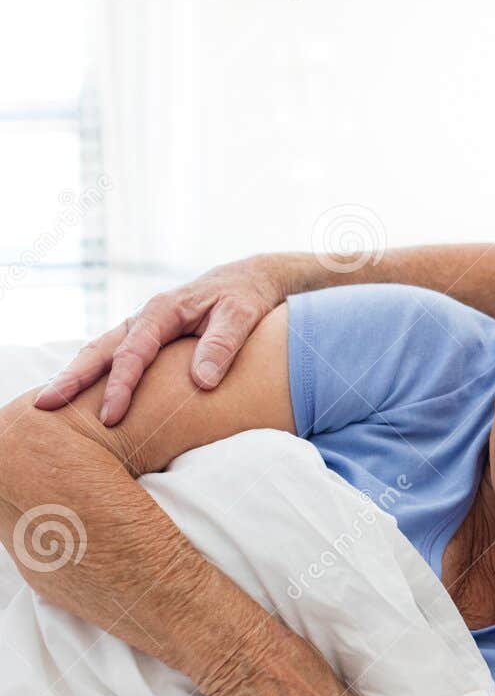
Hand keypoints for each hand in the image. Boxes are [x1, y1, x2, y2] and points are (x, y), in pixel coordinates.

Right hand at [33, 253, 307, 425]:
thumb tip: (202, 382)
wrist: (248, 279)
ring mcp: (142, 327)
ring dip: (75, 376)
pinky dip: (93, 372)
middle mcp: (145, 318)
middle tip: (45, 405)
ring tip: (48, 402)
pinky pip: (113, 354)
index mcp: (163, 311)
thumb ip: (222, 345)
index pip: (134, 353)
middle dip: (73, 379)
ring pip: (100, 351)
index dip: (121, 386)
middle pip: (101, 350)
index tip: (111, 416)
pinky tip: (81, 394)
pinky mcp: (147, 337)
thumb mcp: (241, 316)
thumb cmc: (246, 298)